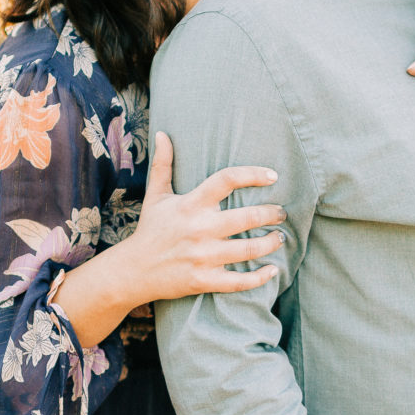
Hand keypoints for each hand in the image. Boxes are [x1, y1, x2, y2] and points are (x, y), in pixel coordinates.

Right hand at [127, 132, 284, 301]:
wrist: (133, 270)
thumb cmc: (150, 229)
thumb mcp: (156, 195)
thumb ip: (163, 164)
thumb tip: (162, 133)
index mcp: (191, 204)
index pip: (227, 180)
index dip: (253, 175)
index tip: (273, 176)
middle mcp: (199, 229)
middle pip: (248, 217)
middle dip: (272, 214)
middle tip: (281, 213)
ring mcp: (203, 256)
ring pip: (249, 249)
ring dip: (271, 243)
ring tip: (279, 237)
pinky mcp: (204, 280)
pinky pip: (240, 281)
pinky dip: (261, 277)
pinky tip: (273, 270)